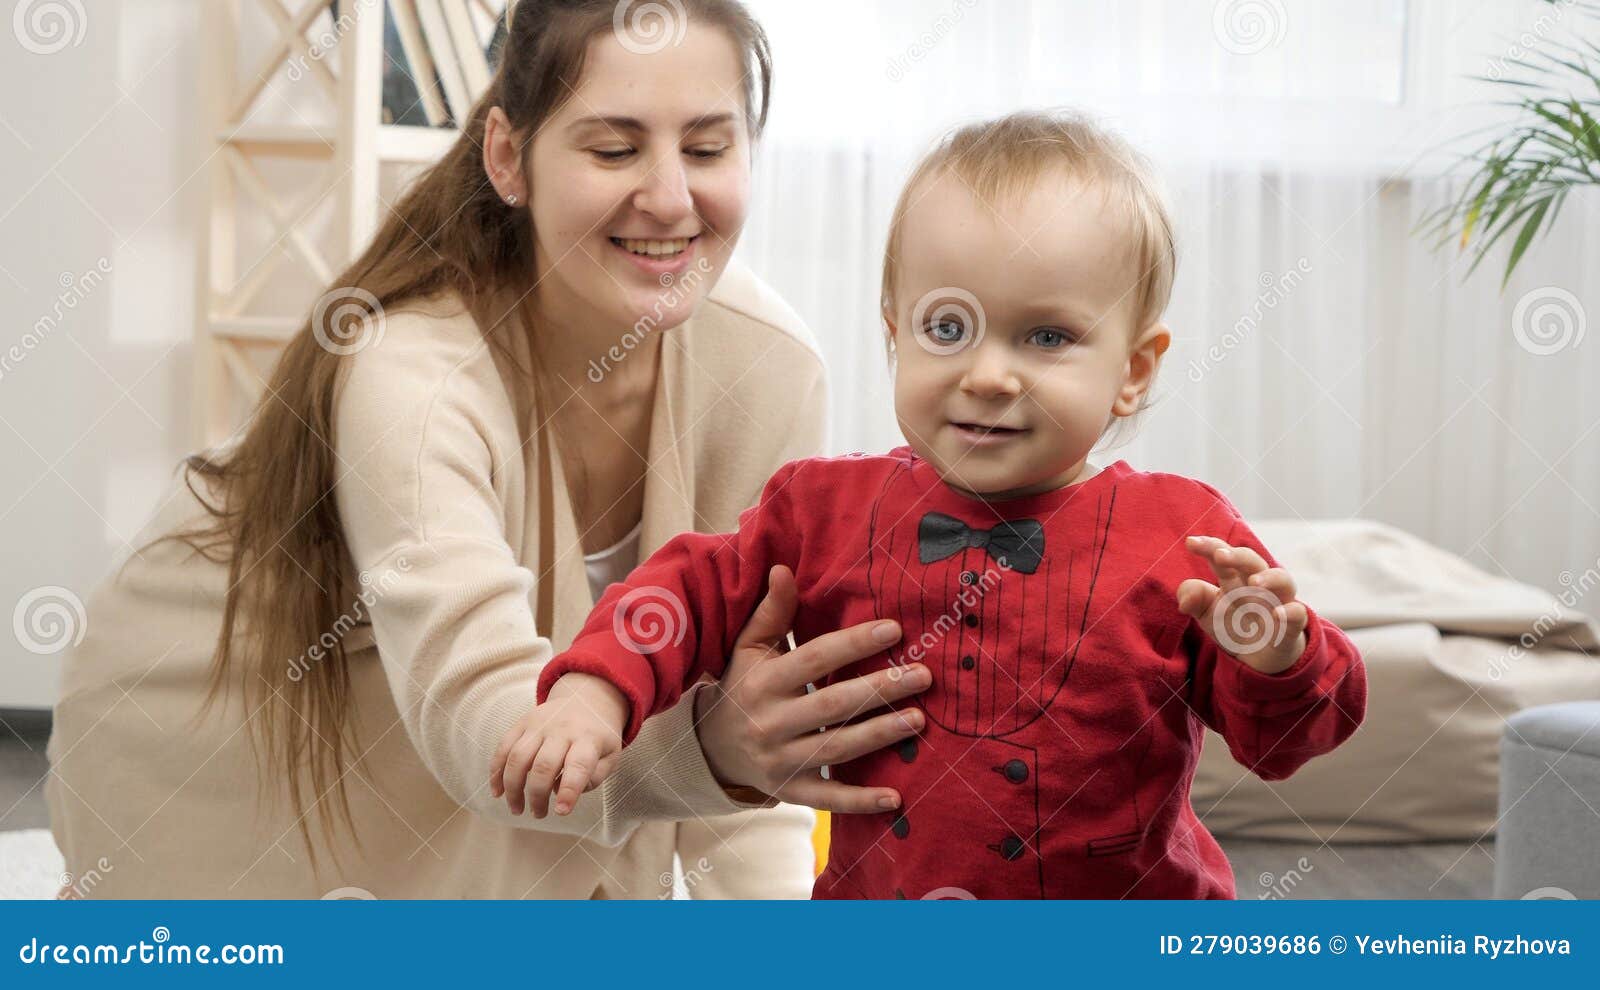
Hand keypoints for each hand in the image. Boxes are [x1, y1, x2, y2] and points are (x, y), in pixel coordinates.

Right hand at [488, 672, 627, 817]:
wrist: (585, 698)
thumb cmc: (598, 736)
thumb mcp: (610, 754)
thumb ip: (594, 777)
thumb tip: (561, 792)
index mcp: (589, 739)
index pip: (579, 766)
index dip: (569, 791)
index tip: (561, 812)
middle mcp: (562, 729)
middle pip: (543, 765)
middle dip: (537, 796)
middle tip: (538, 814)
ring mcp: (540, 724)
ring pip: (518, 757)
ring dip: (513, 788)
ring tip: (517, 809)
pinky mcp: (522, 722)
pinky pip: (504, 747)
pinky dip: (497, 772)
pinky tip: (498, 792)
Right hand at [693, 565, 929, 812]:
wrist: (712, 748)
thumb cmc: (743, 686)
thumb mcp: (749, 648)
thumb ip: (772, 612)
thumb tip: (783, 568)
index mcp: (763, 682)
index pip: (814, 659)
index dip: (854, 644)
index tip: (894, 630)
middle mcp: (770, 722)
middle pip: (832, 705)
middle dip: (880, 690)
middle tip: (923, 675)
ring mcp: (779, 760)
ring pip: (835, 749)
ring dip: (879, 736)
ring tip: (919, 719)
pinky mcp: (791, 790)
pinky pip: (828, 798)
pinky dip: (860, 802)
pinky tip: (895, 798)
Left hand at [1177, 535, 1307, 674]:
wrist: (1258, 657)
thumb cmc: (1232, 625)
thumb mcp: (1208, 613)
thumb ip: (1194, 600)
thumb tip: (1183, 600)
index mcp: (1234, 578)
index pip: (1223, 555)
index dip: (1210, 547)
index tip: (1191, 542)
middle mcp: (1258, 584)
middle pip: (1252, 561)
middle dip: (1237, 556)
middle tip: (1220, 555)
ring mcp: (1277, 602)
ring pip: (1282, 580)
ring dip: (1269, 578)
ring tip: (1253, 583)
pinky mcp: (1291, 626)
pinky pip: (1297, 614)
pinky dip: (1290, 613)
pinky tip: (1277, 614)